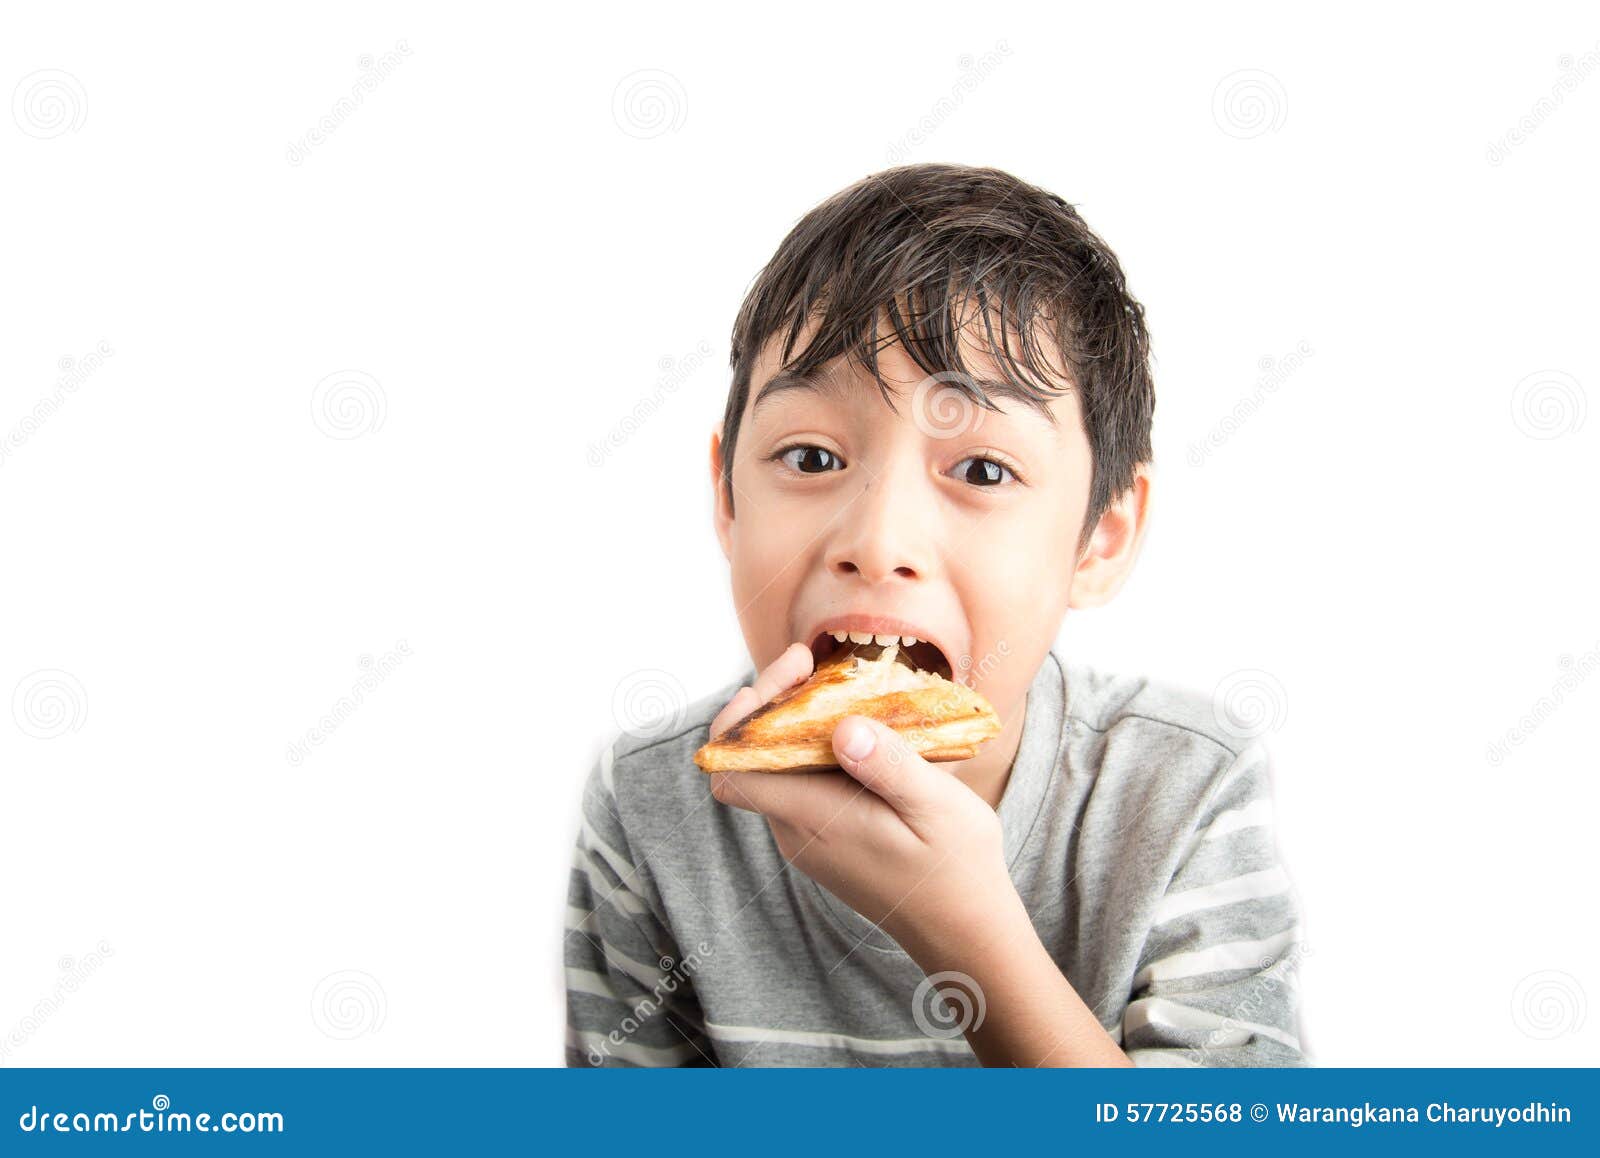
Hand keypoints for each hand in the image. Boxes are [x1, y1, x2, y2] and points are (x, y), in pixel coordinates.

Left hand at [707, 643, 1021, 961]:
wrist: (964, 931)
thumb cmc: (956, 869)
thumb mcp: (935, 807)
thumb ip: (887, 766)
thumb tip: (842, 727)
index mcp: (814, 819)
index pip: (733, 769)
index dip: (742, 716)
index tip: (790, 673)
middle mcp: (797, 830)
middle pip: (750, 758)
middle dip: (773, 702)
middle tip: (814, 662)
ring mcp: (808, 838)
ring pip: (775, 769)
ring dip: (794, 723)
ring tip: (835, 686)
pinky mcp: (824, 840)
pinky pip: (800, 784)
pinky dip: (813, 749)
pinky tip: (853, 728)